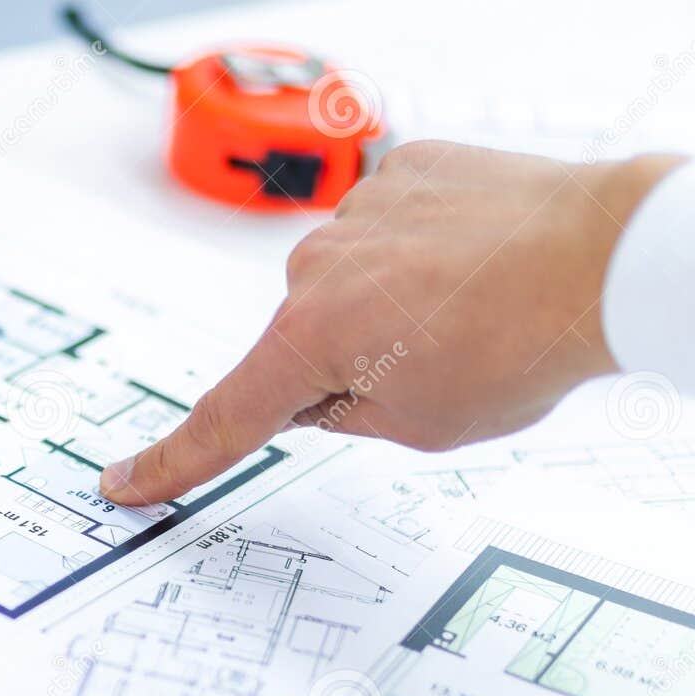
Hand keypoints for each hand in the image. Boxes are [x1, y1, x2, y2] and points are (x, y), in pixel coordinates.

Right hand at [99, 143, 686, 504]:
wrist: (609, 254)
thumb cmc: (525, 342)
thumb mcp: (423, 424)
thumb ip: (346, 415)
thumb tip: (318, 393)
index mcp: (309, 340)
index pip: (223, 419)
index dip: (172, 462)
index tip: (126, 483)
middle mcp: (315, 269)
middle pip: (301, 342)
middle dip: (347, 365)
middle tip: (431, 369)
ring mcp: (358, 214)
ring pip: (347, 283)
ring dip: (389, 305)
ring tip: (468, 313)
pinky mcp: (403, 174)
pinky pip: (388, 230)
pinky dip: (418, 254)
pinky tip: (471, 265)